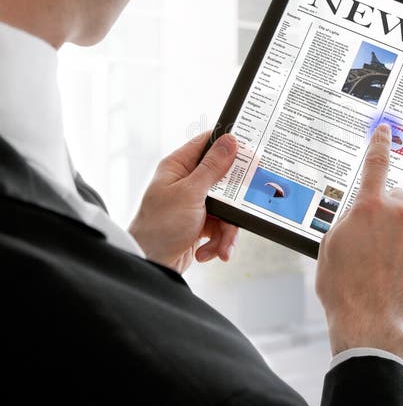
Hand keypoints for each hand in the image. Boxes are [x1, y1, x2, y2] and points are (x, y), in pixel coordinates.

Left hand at [128, 131, 238, 273]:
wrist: (150, 264)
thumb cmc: (160, 226)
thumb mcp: (190, 193)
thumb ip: (212, 167)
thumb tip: (230, 141)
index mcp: (178, 166)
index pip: (206, 143)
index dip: (227, 144)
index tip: (249, 149)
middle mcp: (186, 182)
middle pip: (222, 179)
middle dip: (233, 200)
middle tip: (243, 204)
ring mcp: (193, 204)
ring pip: (225, 207)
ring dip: (226, 230)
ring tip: (222, 245)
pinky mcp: (199, 224)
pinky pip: (220, 227)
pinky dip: (218, 242)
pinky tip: (208, 252)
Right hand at [315, 124, 402, 365]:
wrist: (371, 323)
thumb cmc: (343, 287)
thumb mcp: (331, 246)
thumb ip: (348, 220)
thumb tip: (360, 212)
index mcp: (369, 207)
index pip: (376, 163)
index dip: (379, 143)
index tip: (385, 129)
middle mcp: (399, 214)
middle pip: (395, 194)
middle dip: (384, 206)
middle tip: (369, 233)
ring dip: (402, 221)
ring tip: (384, 247)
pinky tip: (394, 265)